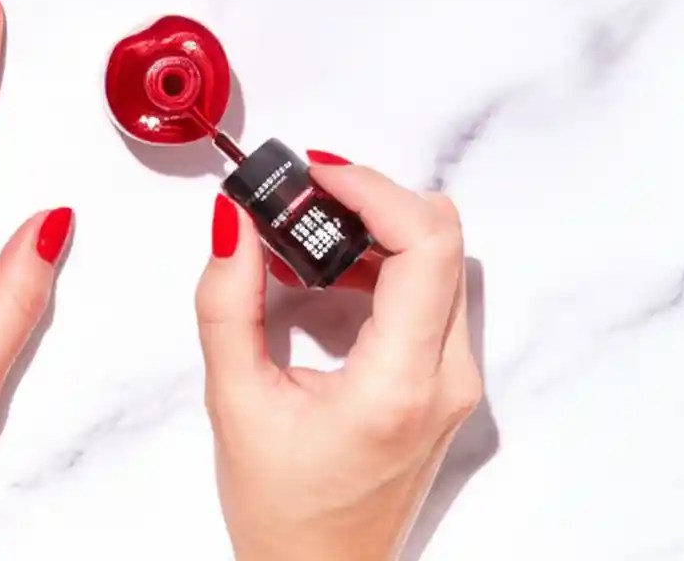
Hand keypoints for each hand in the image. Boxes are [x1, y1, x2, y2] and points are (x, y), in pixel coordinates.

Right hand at [196, 157, 481, 560]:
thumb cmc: (282, 507)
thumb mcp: (235, 398)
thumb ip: (227, 300)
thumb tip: (231, 221)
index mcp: (399, 385)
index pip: (426, 246)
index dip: (374, 190)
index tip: (317, 175)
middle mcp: (447, 379)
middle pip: (444, 242)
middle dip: (373, 200)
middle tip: (305, 197)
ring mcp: (456, 381)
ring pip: (443, 262)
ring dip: (379, 230)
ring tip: (305, 236)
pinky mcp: (446, 382)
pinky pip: (432, 295)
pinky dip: (384, 265)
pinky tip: (327, 275)